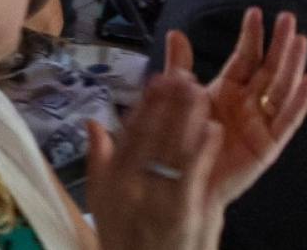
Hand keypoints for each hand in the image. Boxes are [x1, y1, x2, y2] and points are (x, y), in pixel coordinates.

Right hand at [86, 70, 224, 249]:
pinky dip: (204, 150)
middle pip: (153, 135)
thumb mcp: (101, 202)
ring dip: (187, 118)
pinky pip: (195, 175)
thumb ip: (98, 162)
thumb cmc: (124, 241)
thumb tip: (93, 124)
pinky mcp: (186, 213)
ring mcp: (161, 199)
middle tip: (181, 72)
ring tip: (200, 89)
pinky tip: (213, 128)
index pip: (129, 134)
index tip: (156, 78)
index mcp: (113, 181)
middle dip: (168, 102)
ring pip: (174, 149)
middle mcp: (134, 186)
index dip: (144, 104)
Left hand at [161, 8, 306, 206]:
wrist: (183, 180)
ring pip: (283, 89)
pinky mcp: (268, 145)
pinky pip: (288, 121)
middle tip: (287, 17)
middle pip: (269, 69)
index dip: (252, 36)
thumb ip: (180, 66)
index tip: (255, 12)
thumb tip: (176, 32)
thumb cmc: (182, 139)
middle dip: (279, 44)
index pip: (245, 58)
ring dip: (293, 65)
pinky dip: (300, 102)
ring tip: (300, 40)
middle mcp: (248, 103)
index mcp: (228, 90)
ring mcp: (261, 123)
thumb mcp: (178, 97)